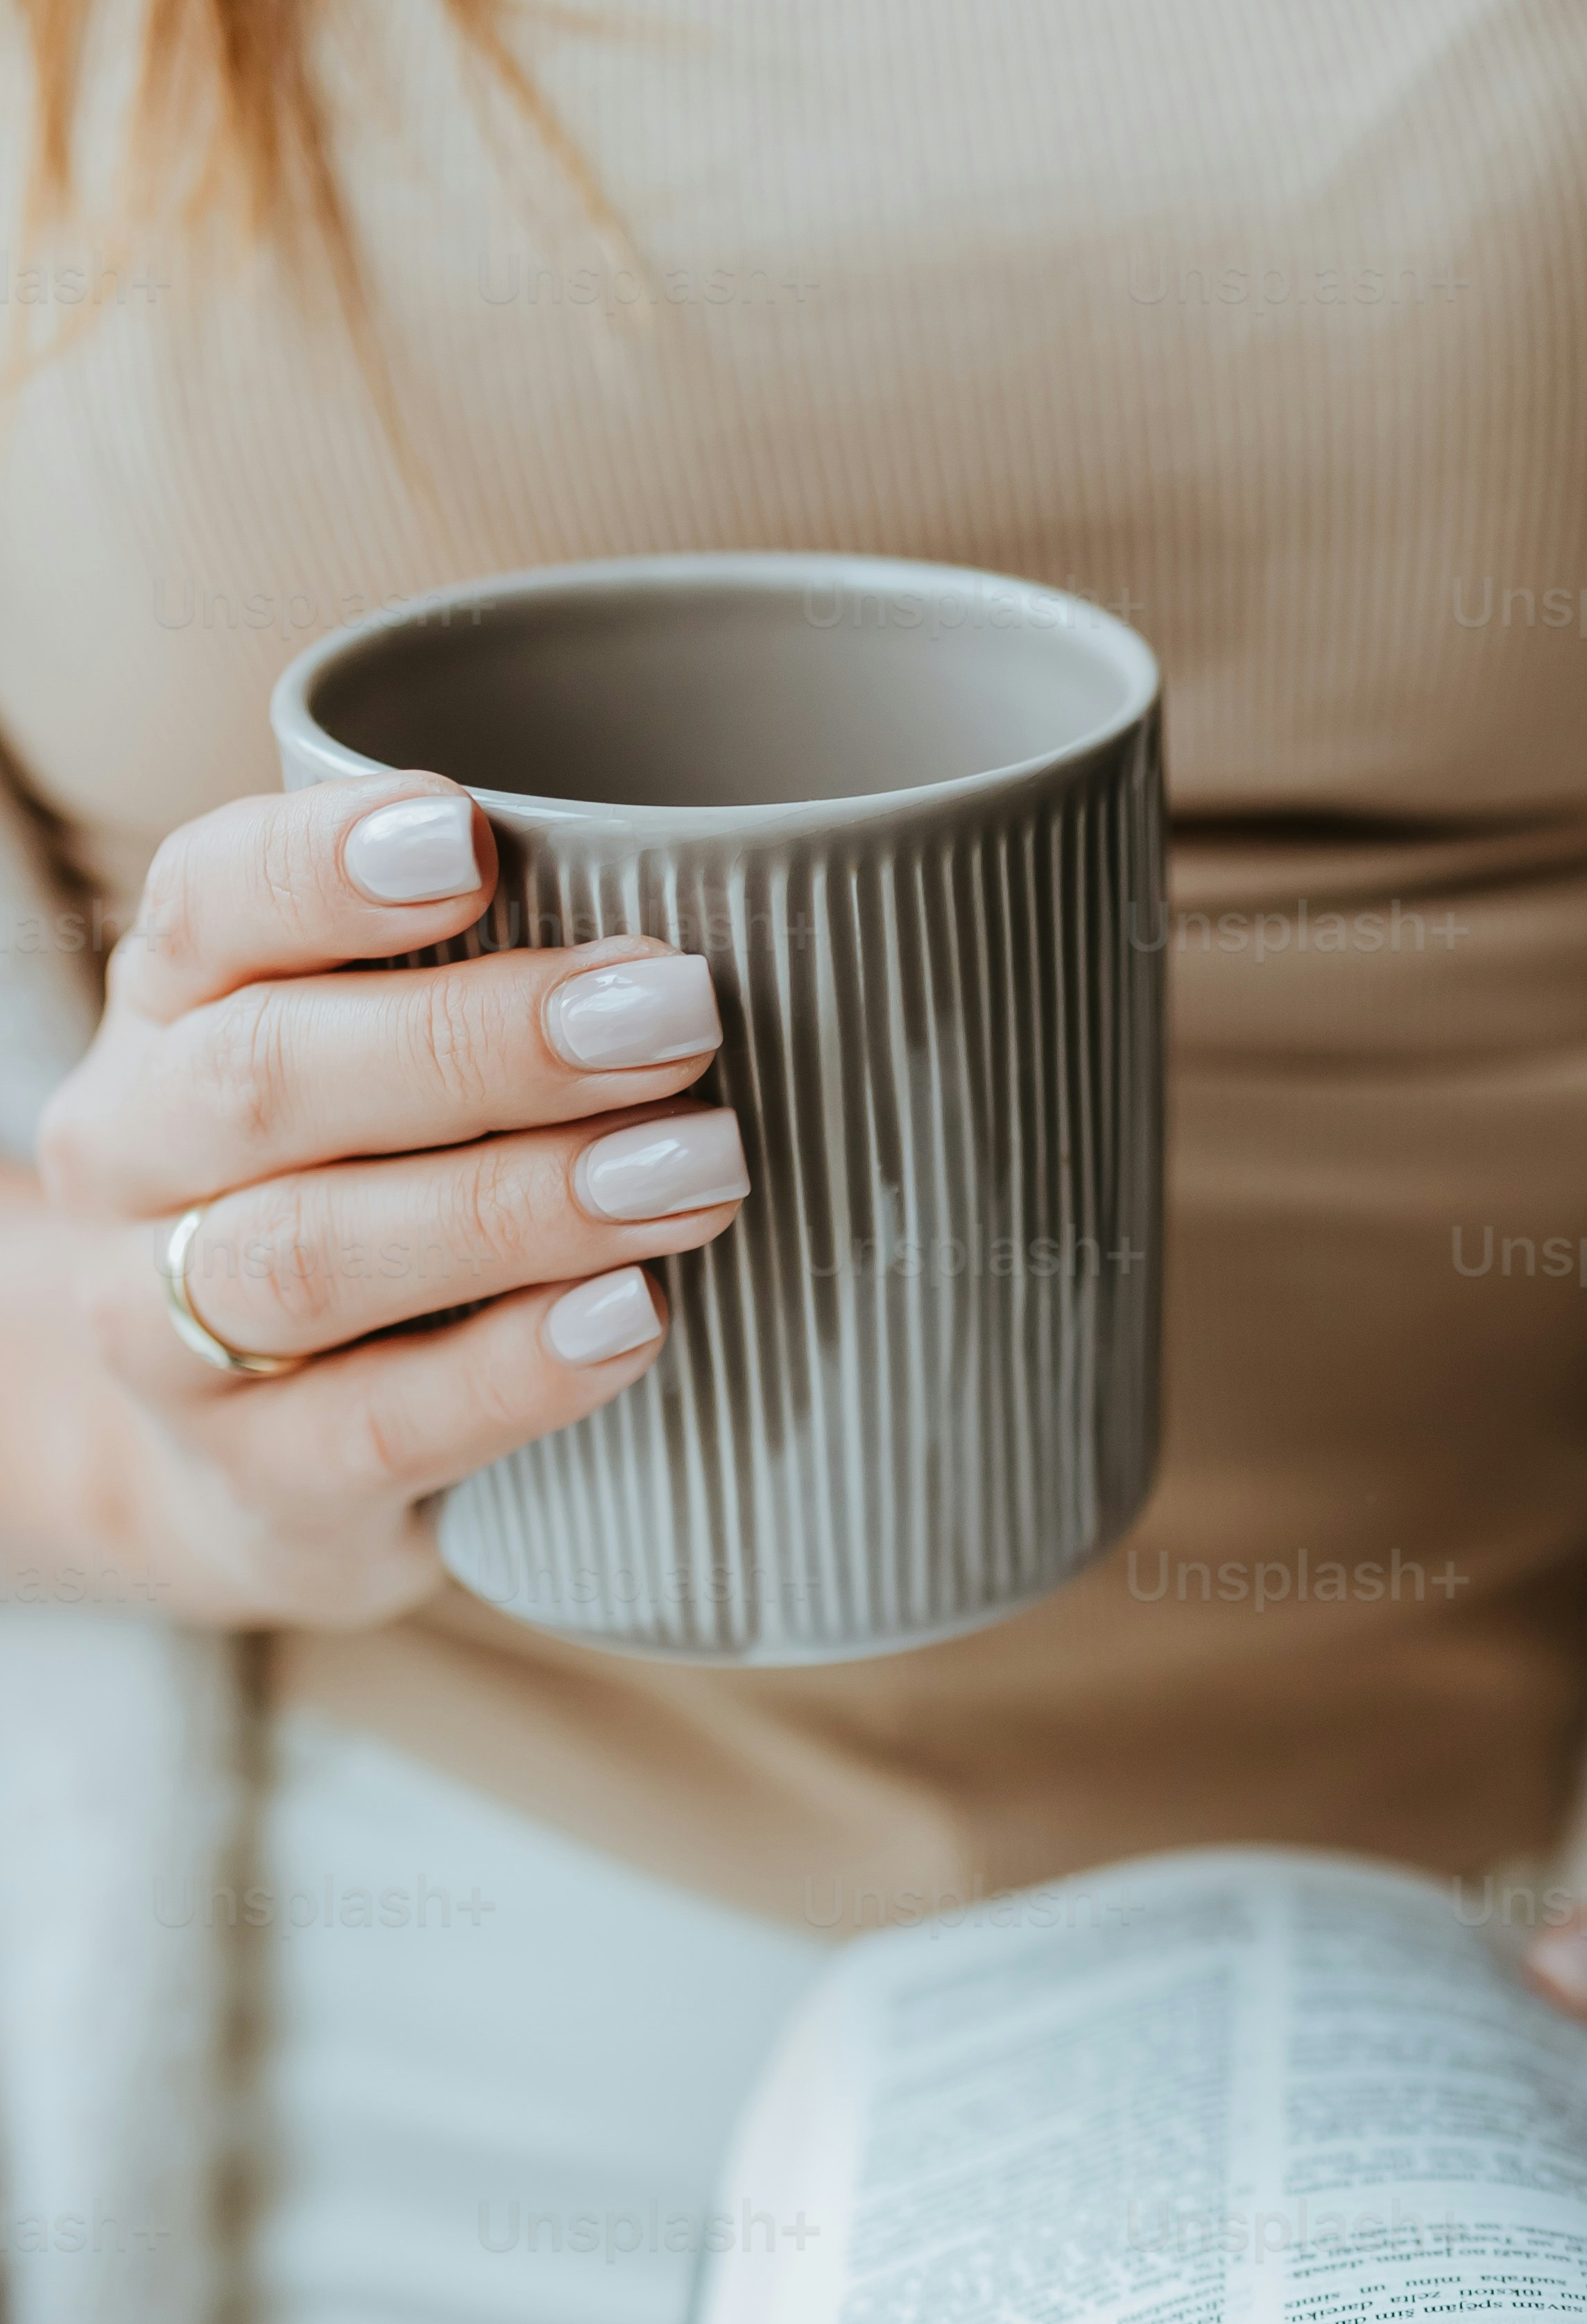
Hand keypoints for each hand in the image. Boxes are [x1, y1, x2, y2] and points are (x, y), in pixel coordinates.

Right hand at [32, 774, 751, 1627]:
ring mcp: (167, 1335)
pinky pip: (381, 1423)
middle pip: (269, 1078)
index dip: (322, 868)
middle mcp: (135, 1163)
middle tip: (674, 1016)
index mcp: (168, 1017)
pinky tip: (636, 1317)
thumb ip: (477, 995)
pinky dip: (518, 1369)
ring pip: (314, 1253)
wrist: (244, 1472)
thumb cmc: (356, 1208)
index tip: (470, 839)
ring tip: (694, 1169)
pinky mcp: (260, 1485)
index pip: (207, 904)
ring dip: (518, 1205)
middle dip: (479, 1040)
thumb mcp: (373, 1081)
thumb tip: (715, 927)